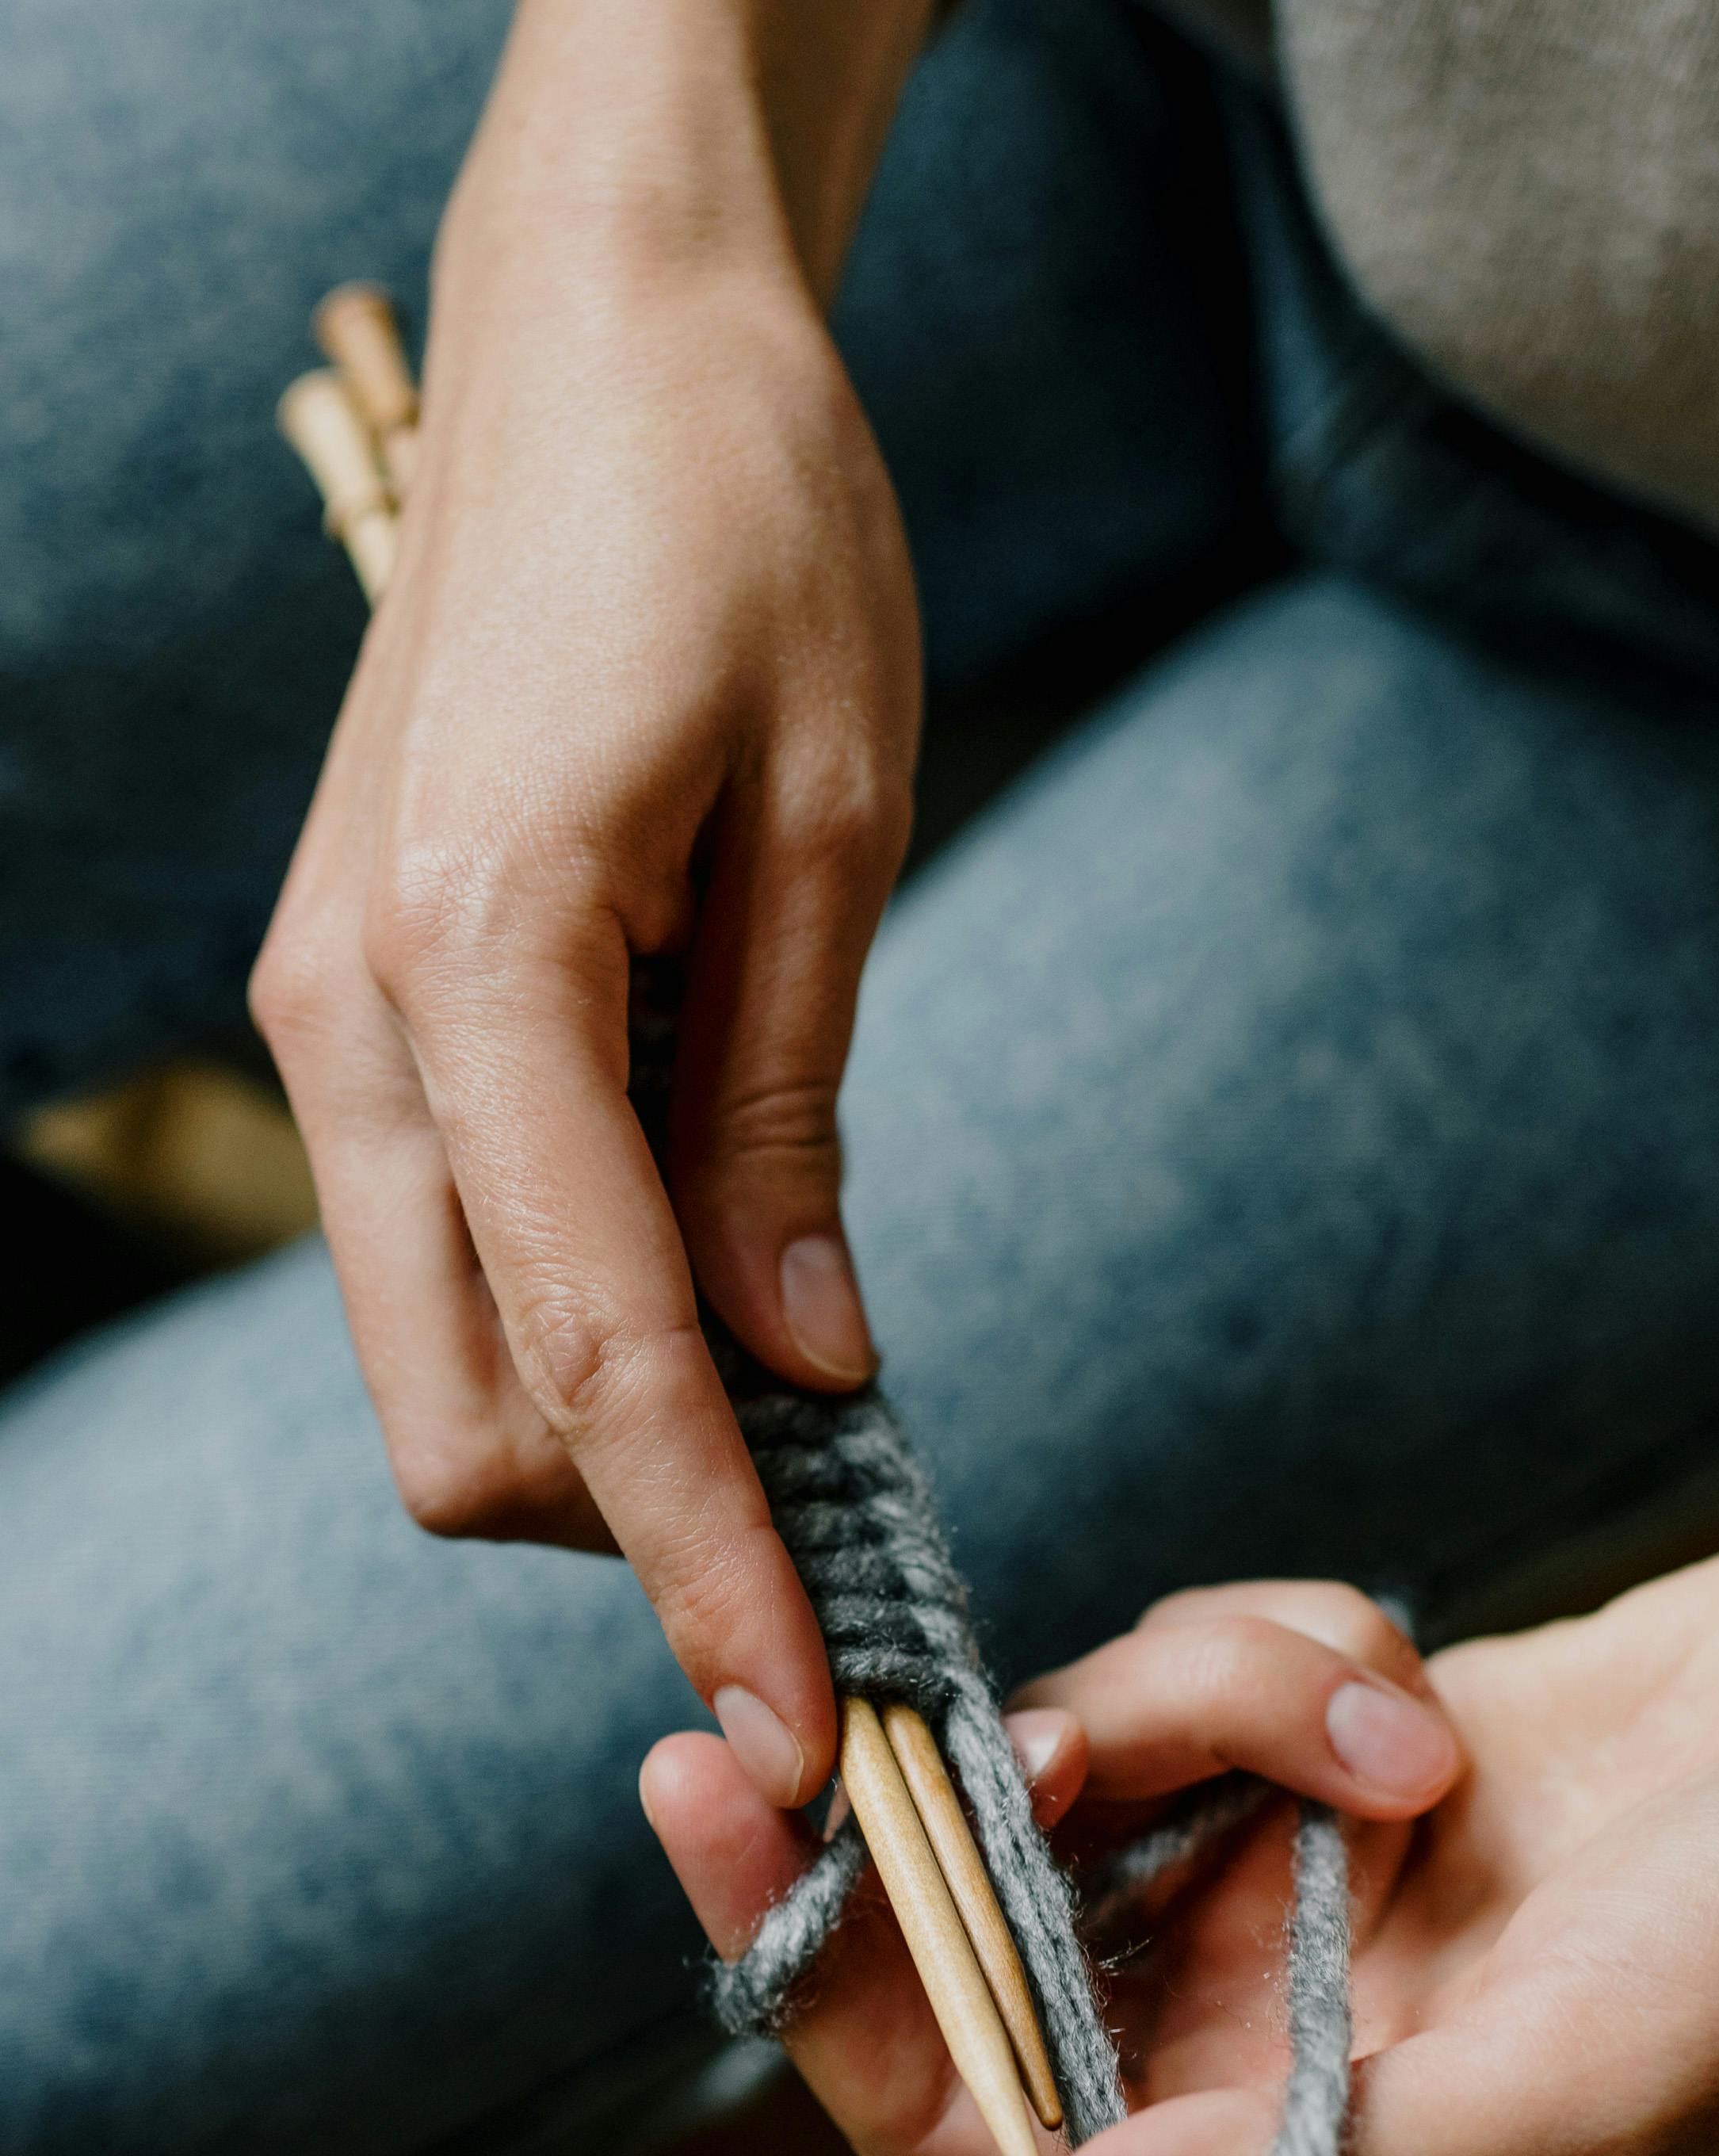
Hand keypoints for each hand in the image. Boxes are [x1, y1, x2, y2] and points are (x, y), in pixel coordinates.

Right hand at [251, 0, 927, 1805]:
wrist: (600, 337)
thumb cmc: (748, 526)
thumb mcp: (833, 819)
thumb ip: (785, 1117)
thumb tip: (799, 1371)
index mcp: (477, 961)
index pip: (595, 1363)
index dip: (707, 1568)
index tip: (814, 1727)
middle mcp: (356, 1023)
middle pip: (466, 1423)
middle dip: (644, 1527)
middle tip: (855, 1542)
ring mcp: (335, 1023)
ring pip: (445, 1357)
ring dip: (614, 1431)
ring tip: (812, 1391)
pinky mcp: (363, 1009)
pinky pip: (457, 1252)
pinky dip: (581, 1318)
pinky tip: (719, 1267)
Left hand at [640, 1578, 1463, 2155]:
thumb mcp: (1559, 2094)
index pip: (954, 2104)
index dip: (816, 1977)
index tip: (699, 1797)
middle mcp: (1234, 2027)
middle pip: (985, 1898)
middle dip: (947, 1792)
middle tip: (862, 1692)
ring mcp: (1274, 1871)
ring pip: (1105, 1739)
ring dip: (1216, 1696)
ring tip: (1403, 1750)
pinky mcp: (1324, 1740)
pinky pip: (1216, 1652)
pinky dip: (1310, 1648)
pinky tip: (1431, 1715)